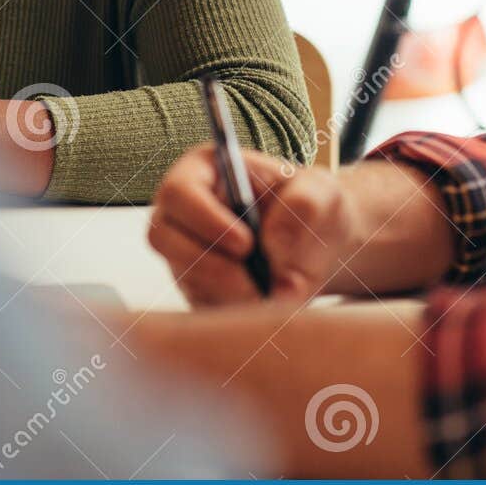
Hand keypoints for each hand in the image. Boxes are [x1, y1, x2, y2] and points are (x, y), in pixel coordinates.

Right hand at [148, 145, 358, 306]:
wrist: (318, 243)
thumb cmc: (313, 206)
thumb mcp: (321, 192)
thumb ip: (304, 204)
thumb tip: (272, 241)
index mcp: (203, 172)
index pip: (179, 193)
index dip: (205, 220)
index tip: (246, 244)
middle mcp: (182, 212)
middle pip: (164, 238)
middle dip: (212, 267)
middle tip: (257, 284)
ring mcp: (183, 251)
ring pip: (184, 277)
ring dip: (229, 294)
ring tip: (273, 293)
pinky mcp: (194, 287)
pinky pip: (198, 306)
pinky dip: (233, 312)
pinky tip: (265, 303)